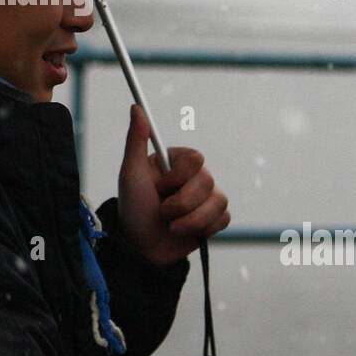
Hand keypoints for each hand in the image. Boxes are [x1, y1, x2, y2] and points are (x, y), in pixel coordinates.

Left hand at [116, 104, 230, 265]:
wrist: (140, 248)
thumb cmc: (133, 208)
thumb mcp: (131, 173)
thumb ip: (136, 140)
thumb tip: (136, 107)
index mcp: (176, 161)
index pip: (196, 159)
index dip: (179, 178)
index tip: (159, 187)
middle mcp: (193, 176)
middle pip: (208, 182)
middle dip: (181, 204)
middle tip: (162, 212)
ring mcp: (205, 197)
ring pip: (219, 202)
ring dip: (191, 221)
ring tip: (172, 226)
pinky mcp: (213, 218)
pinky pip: (224, 219)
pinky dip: (204, 229)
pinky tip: (186, 232)